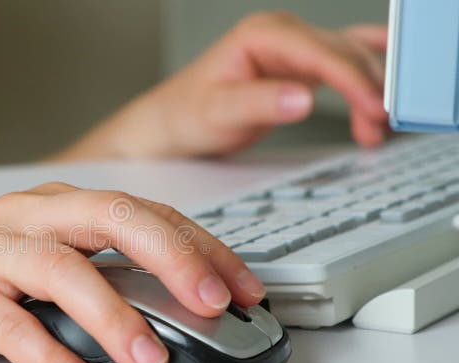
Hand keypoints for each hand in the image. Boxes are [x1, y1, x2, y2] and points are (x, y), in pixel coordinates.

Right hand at [0, 183, 265, 362]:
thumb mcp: (35, 260)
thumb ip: (93, 272)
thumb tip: (172, 307)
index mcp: (53, 205)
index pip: (142, 212)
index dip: (199, 245)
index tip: (243, 287)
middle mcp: (23, 216)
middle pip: (109, 218)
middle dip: (173, 258)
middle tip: (217, 304)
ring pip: (59, 269)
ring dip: (113, 315)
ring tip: (150, 359)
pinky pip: (6, 323)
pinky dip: (50, 356)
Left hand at [59, 12, 387, 160]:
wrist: (173, 125)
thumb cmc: (187, 114)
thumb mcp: (218, 113)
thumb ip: (260, 104)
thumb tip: (302, 98)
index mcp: (262, 35)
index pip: (320, 52)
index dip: (353, 79)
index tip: (374, 107)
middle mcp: (282, 35)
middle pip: (343, 53)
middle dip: (368, 89)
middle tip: (380, 127)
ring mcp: (293, 49)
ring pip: (350, 61)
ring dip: (370, 91)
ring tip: (375, 130)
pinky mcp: (300, 67)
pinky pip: (344, 66)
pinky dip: (366, 80)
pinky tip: (387, 89)